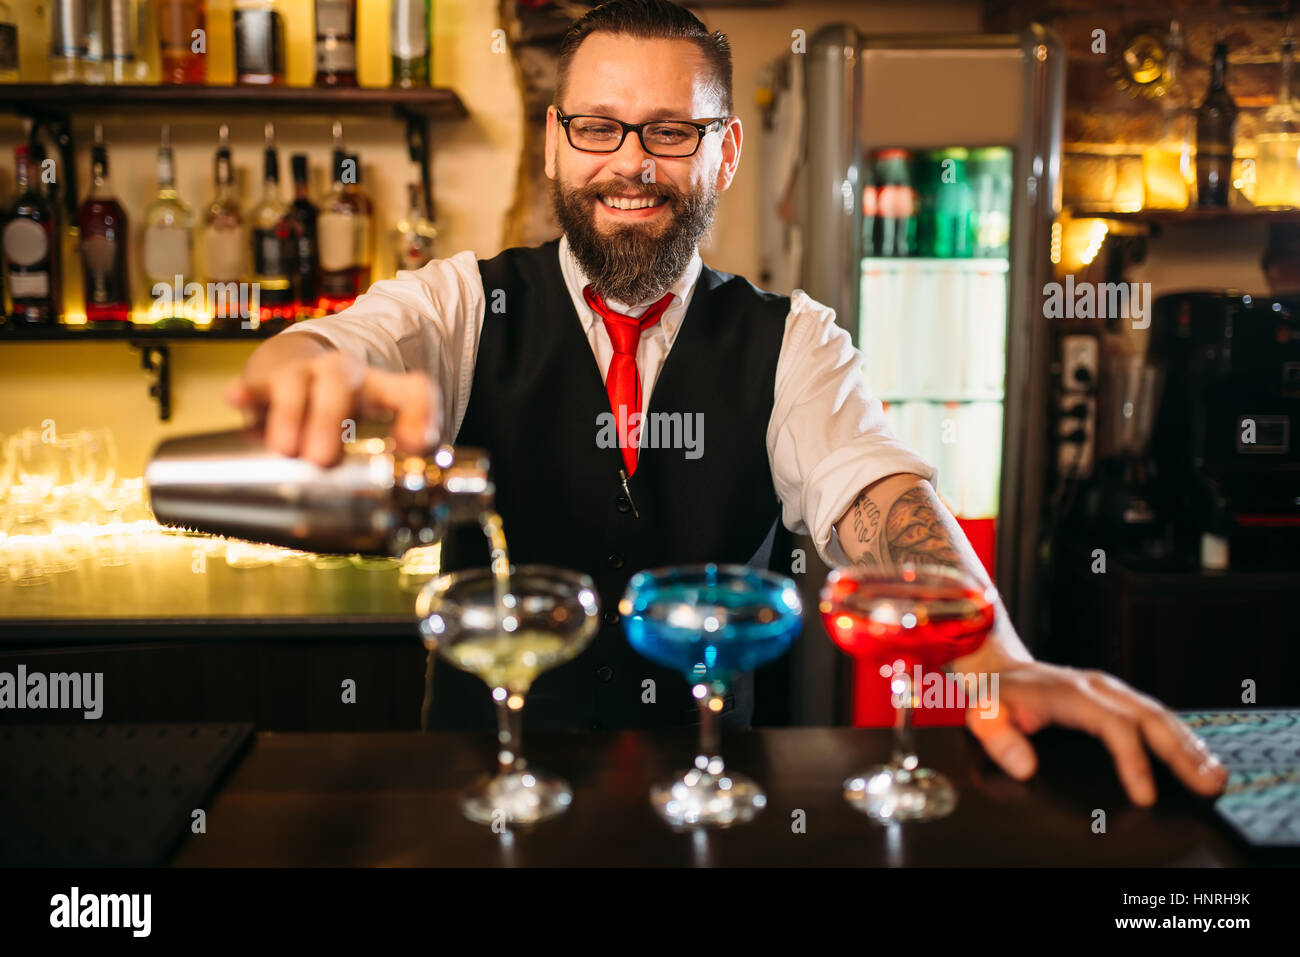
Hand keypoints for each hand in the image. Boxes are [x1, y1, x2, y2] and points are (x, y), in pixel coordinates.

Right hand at [226, 350, 442, 466]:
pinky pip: (255, 384)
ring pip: (295, 383)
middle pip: (340, 383)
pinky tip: (235, 397)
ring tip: (286, 449)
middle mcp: (342, 374)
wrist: (295, 369)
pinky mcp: (265, 382)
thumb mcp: (379, 426)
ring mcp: (302, 375)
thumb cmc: (344, 408)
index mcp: (379, 388)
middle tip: (323, 460)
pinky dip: (246, 392)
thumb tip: (409, 476)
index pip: (413, 389)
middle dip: (330, 420)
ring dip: (290, 415)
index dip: (419, 414)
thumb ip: (402, 453)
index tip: (414, 445)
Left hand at [962, 658, 1228, 806]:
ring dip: (1189, 744)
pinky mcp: (1117, 695)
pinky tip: (1197, 756)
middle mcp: (1097, 687)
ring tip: (1214, 775)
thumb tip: (1025, 767)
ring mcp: (1111, 689)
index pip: (1112, 726)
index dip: (1132, 760)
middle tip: (1207, 784)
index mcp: (1069, 694)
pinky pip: (1155, 713)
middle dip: (1181, 753)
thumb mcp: (984, 715)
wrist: (1000, 668)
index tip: (1145, 794)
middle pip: (1149, 717)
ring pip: (1159, 713)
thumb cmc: (995, 695)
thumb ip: (999, 739)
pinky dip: (1181, 735)